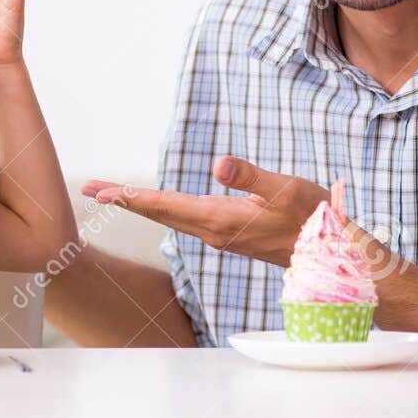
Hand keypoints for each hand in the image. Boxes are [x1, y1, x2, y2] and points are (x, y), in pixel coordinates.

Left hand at [82, 156, 329, 267]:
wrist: (329, 254)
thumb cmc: (311, 218)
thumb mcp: (284, 188)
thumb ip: (250, 176)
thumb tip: (219, 164)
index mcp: (218, 219)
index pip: (164, 206)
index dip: (131, 197)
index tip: (100, 191)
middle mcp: (211, 231)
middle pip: (157, 213)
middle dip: (122, 200)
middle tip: (88, 188)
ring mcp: (218, 235)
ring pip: (168, 218)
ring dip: (138, 205)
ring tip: (110, 193)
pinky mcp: (226, 233)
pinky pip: (183, 220)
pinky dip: (160, 210)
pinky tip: (152, 205)